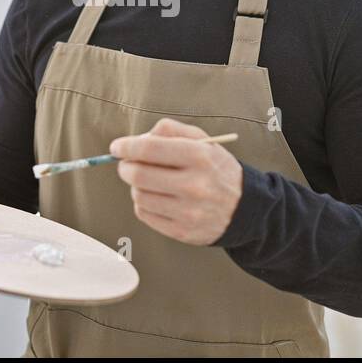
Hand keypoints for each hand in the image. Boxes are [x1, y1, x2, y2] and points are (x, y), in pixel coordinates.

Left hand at [109, 118, 242, 245]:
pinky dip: (144, 204)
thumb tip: (136, 140)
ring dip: (136, 186)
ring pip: (138, 196)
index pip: (149, 149)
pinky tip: (158, 198)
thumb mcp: (202, 140)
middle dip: (126, 167)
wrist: (244, 207)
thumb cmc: (216, 169)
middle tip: (128, 164)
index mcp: (199, 156)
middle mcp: (194, 185)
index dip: (126, 147)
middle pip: (138, 175)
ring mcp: (188, 212)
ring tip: (150, 182)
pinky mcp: (182, 231)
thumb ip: (169, 131)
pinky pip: (144, 215)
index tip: (117, 147)